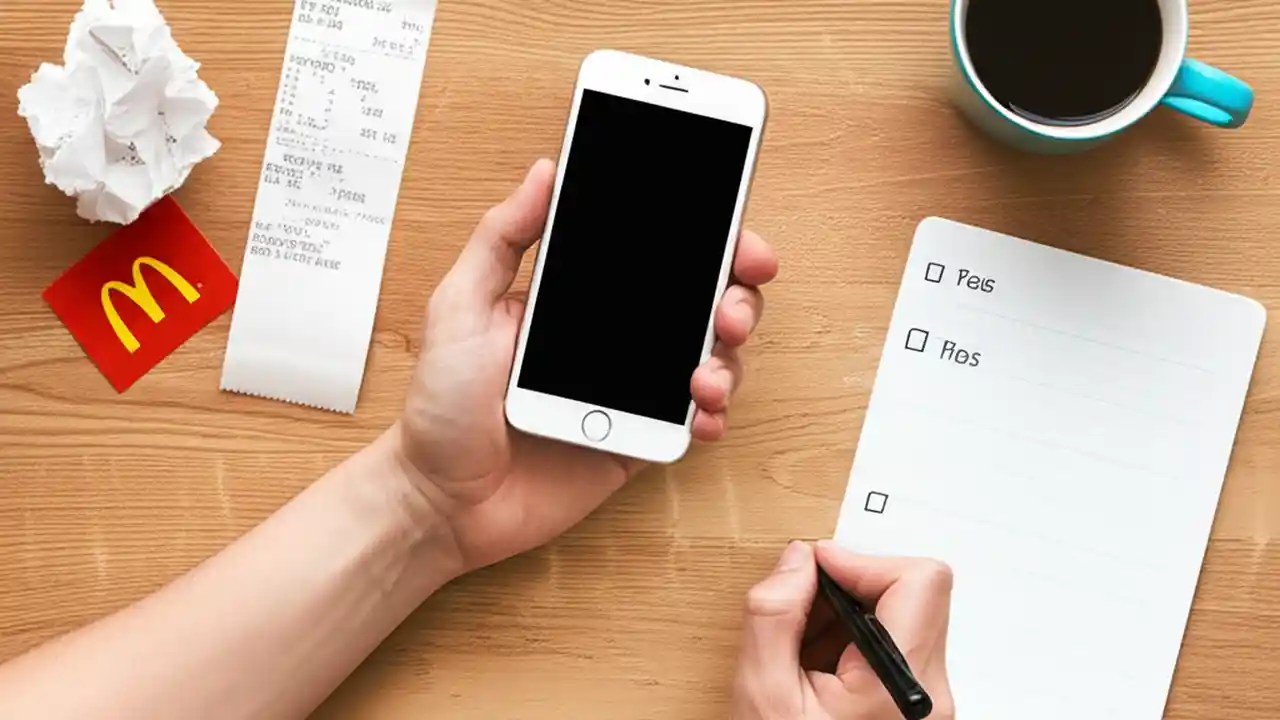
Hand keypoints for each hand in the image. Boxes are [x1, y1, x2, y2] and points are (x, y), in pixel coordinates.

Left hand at [396, 159, 777, 574]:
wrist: (442, 500)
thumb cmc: (440, 407)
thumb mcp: (459, 305)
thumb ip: (502, 236)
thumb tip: (545, 172)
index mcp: (577, 298)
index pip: (654, 256)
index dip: (705, 241)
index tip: (734, 237)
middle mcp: (612, 338)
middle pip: (698, 302)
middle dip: (735, 296)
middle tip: (728, 307)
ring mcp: (628, 390)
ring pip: (708, 359)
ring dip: (726, 358)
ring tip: (704, 375)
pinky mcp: (636, 441)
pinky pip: (691, 421)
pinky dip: (710, 415)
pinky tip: (700, 414)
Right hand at [733, 541, 954, 719]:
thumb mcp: (761, 693)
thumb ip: (775, 615)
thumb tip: (797, 561)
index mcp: (902, 688)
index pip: (919, 582)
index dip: (861, 562)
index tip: (816, 570)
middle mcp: (929, 693)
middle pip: (913, 593)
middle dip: (850, 589)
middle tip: (802, 614)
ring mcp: (927, 699)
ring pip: (903, 614)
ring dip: (849, 614)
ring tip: (807, 653)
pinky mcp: (915, 703)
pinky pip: (895, 642)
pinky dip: (853, 640)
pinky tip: (820, 669)